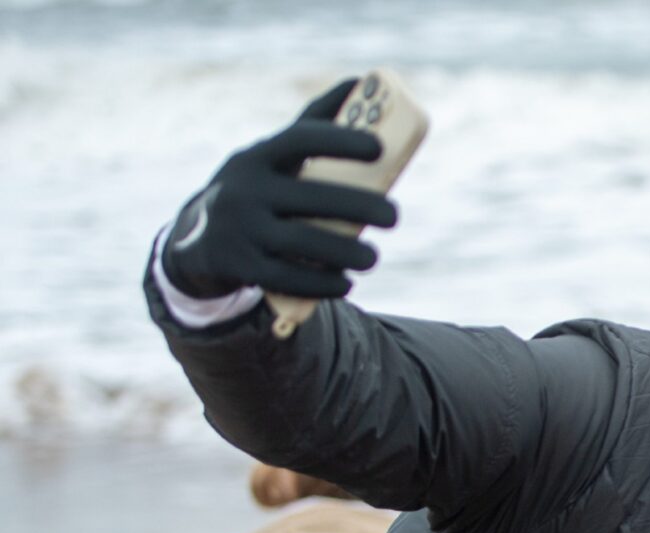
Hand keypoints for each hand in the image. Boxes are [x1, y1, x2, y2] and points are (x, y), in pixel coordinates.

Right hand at [162, 79, 397, 300]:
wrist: (201, 238)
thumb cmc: (261, 188)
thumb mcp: (276, 156)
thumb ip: (318, 123)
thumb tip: (365, 80)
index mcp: (258, 156)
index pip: (299, 140)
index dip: (339, 140)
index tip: (379, 147)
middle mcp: (244, 189)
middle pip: (311, 198)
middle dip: (360, 206)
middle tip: (395, 216)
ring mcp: (240, 229)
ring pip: (303, 242)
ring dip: (347, 252)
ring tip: (373, 257)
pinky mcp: (242, 267)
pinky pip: (289, 278)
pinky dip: (323, 283)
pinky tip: (346, 281)